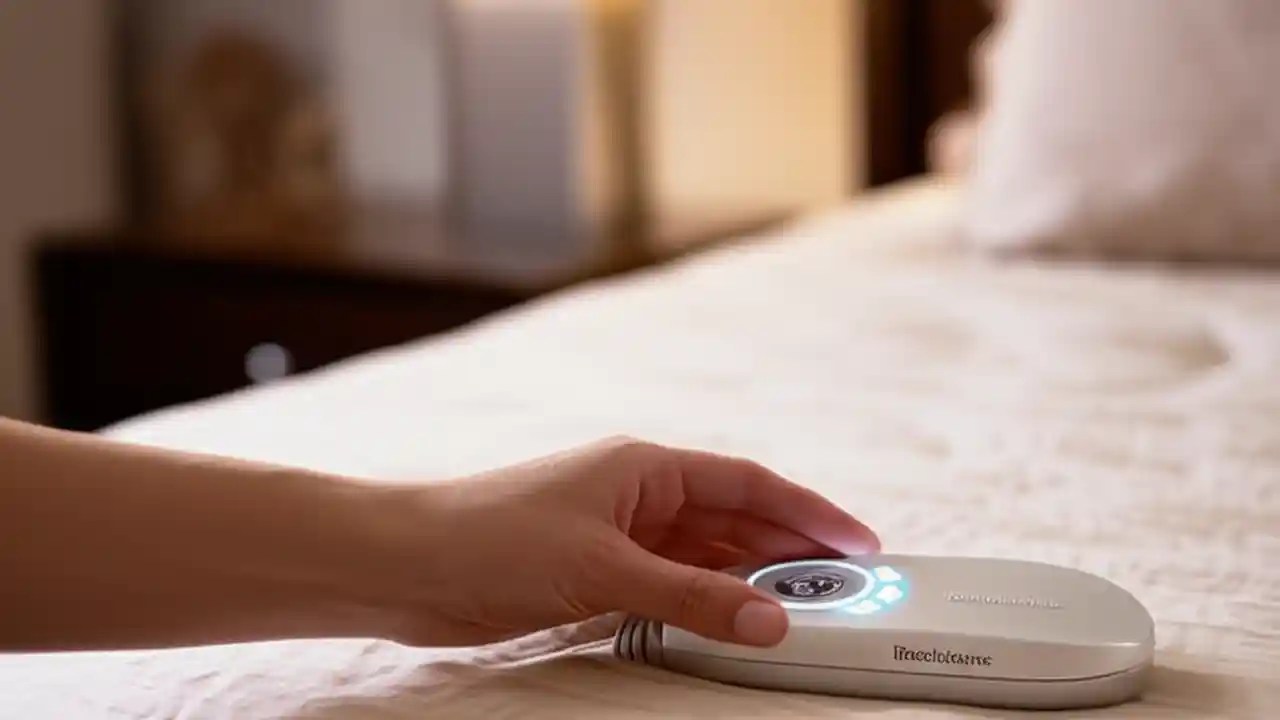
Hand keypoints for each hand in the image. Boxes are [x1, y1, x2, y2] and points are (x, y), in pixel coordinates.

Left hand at [375, 437, 879, 647]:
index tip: (859, 543)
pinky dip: (704, 603)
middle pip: (734, 519)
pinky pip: (669, 585)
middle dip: (789, 550)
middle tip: (844, 587)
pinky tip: (730, 622)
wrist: (406, 564)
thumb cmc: (493, 538)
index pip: (749, 483)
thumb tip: (771, 621)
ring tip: (801, 608)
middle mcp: (637, 495)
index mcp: (645, 467)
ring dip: (749, 579)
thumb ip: (693, 598)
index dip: (808, 512)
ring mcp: (616, 534)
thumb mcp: (605, 570)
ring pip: (704, 555)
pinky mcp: (592, 573)